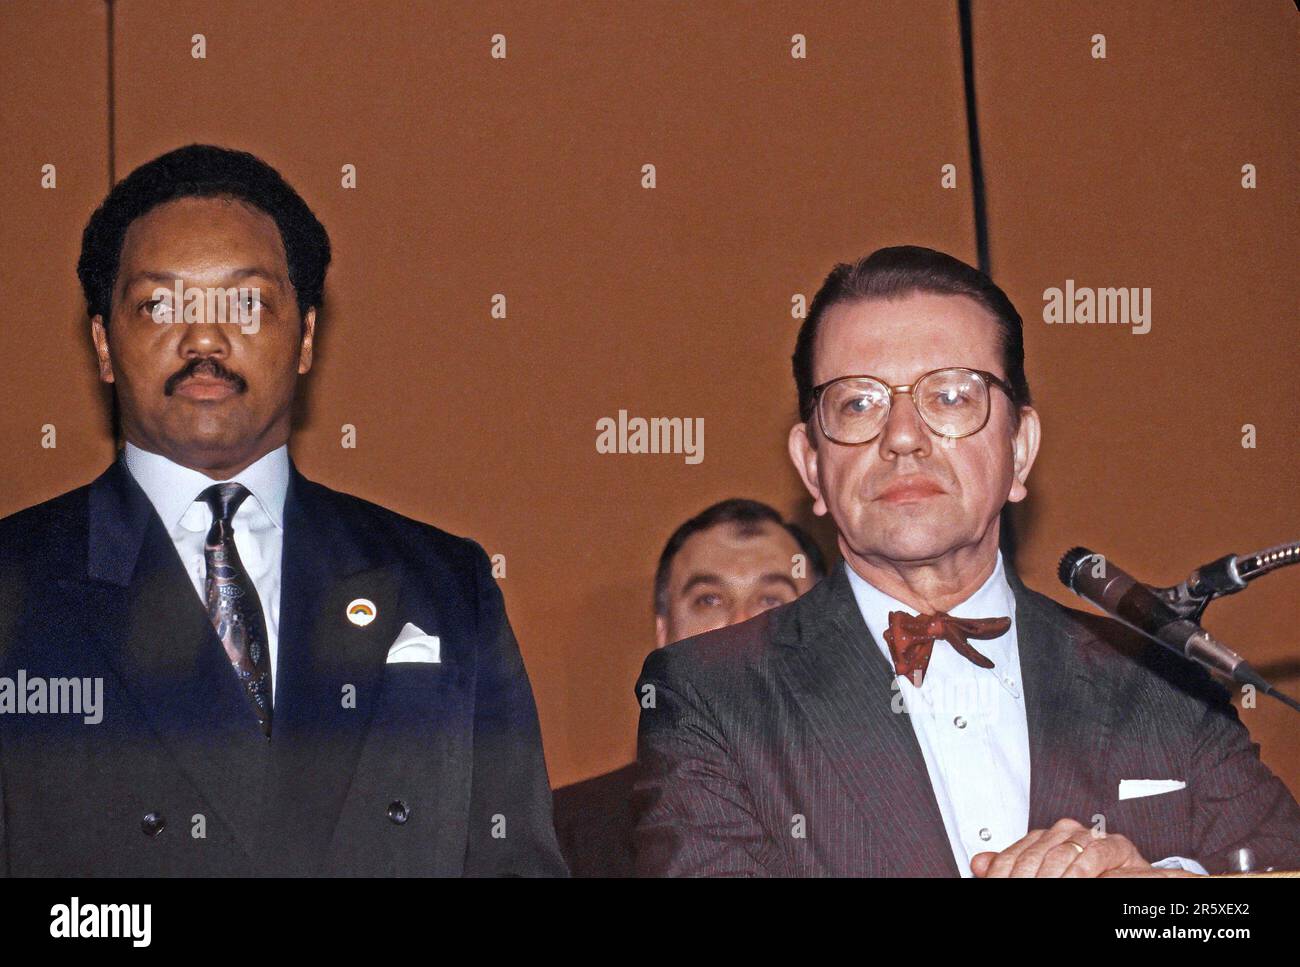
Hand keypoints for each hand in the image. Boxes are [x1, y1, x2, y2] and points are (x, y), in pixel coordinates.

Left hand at [970, 817, 1192, 877]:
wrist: (1129, 878)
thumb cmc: (1085, 879)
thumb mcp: (1044, 875)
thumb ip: (1011, 867)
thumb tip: (978, 863)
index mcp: (1043, 836)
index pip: (1014, 855)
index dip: (1004, 874)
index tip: (998, 886)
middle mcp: (1065, 832)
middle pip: (1035, 856)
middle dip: (1026, 879)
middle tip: (1021, 893)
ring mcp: (1091, 836)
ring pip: (1062, 855)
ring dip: (1052, 877)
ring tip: (1046, 890)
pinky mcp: (1117, 845)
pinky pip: (1095, 855)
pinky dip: (1081, 872)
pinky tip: (1074, 882)